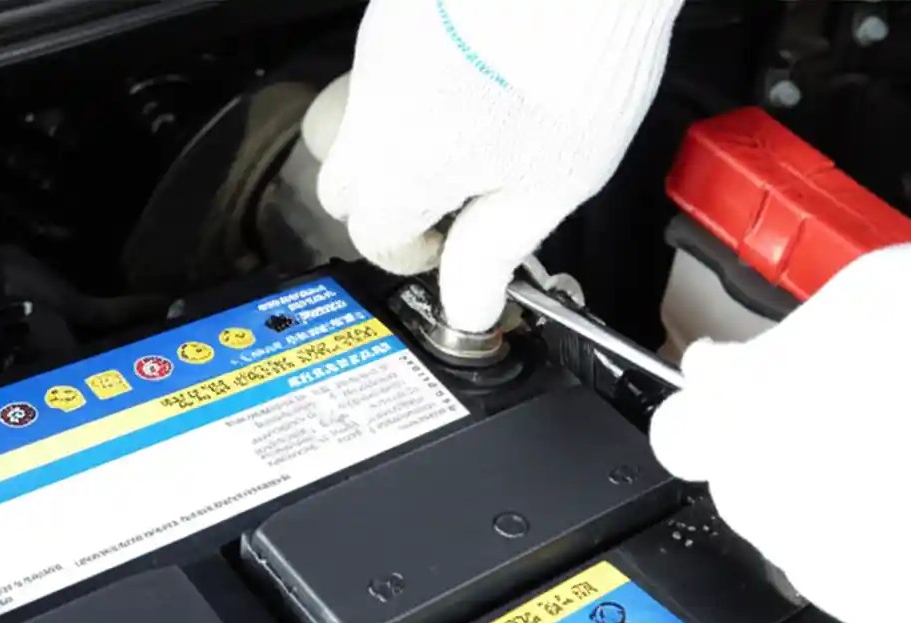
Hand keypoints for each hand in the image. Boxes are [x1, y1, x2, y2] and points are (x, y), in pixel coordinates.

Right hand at [319, 0, 683, 331]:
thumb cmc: (569, 66)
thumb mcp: (549, 185)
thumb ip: (494, 250)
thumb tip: (466, 305)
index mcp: (397, 172)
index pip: (372, 238)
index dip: (412, 254)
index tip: (449, 250)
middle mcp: (368, 111)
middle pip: (341, 181)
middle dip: (382, 203)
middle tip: (448, 201)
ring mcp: (376, 49)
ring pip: (360, 117)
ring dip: (396, 140)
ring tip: (471, 128)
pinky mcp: (397, 7)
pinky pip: (385, 64)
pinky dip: (416, 84)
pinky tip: (477, 71)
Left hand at [650, 241, 910, 622]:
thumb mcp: (869, 295)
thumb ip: (778, 345)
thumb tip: (727, 368)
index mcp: (742, 419)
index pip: (683, 429)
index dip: (715, 405)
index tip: (740, 387)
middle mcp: (773, 503)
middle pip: (744, 482)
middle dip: (775, 444)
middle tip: (846, 404)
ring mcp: (838, 568)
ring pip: (804, 532)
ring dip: (832, 492)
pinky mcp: (907, 614)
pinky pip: (869, 575)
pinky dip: (887, 539)